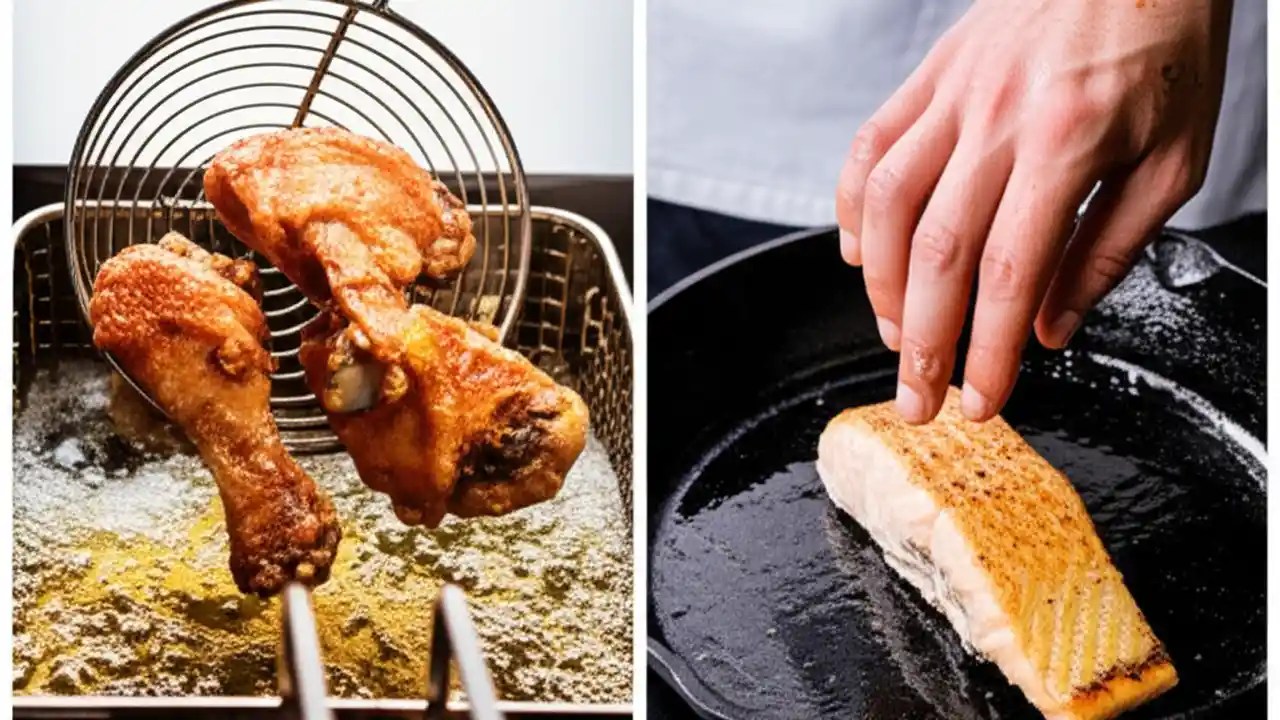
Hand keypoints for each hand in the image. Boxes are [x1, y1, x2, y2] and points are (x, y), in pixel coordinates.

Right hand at [835, 0, 1231, 423]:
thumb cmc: (1166, 49)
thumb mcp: (1174, 160)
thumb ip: (1108, 249)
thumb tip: (1049, 328)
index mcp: (1069, 141)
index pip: (1010, 271)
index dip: (986, 349)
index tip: (980, 398)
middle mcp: (998, 118)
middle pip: (939, 252)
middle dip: (923, 342)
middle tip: (918, 398)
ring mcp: (954, 94)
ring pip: (890, 205)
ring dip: (883, 286)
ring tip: (896, 336)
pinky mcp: (930, 76)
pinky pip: (870, 148)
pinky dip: (854, 210)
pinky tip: (861, 254)